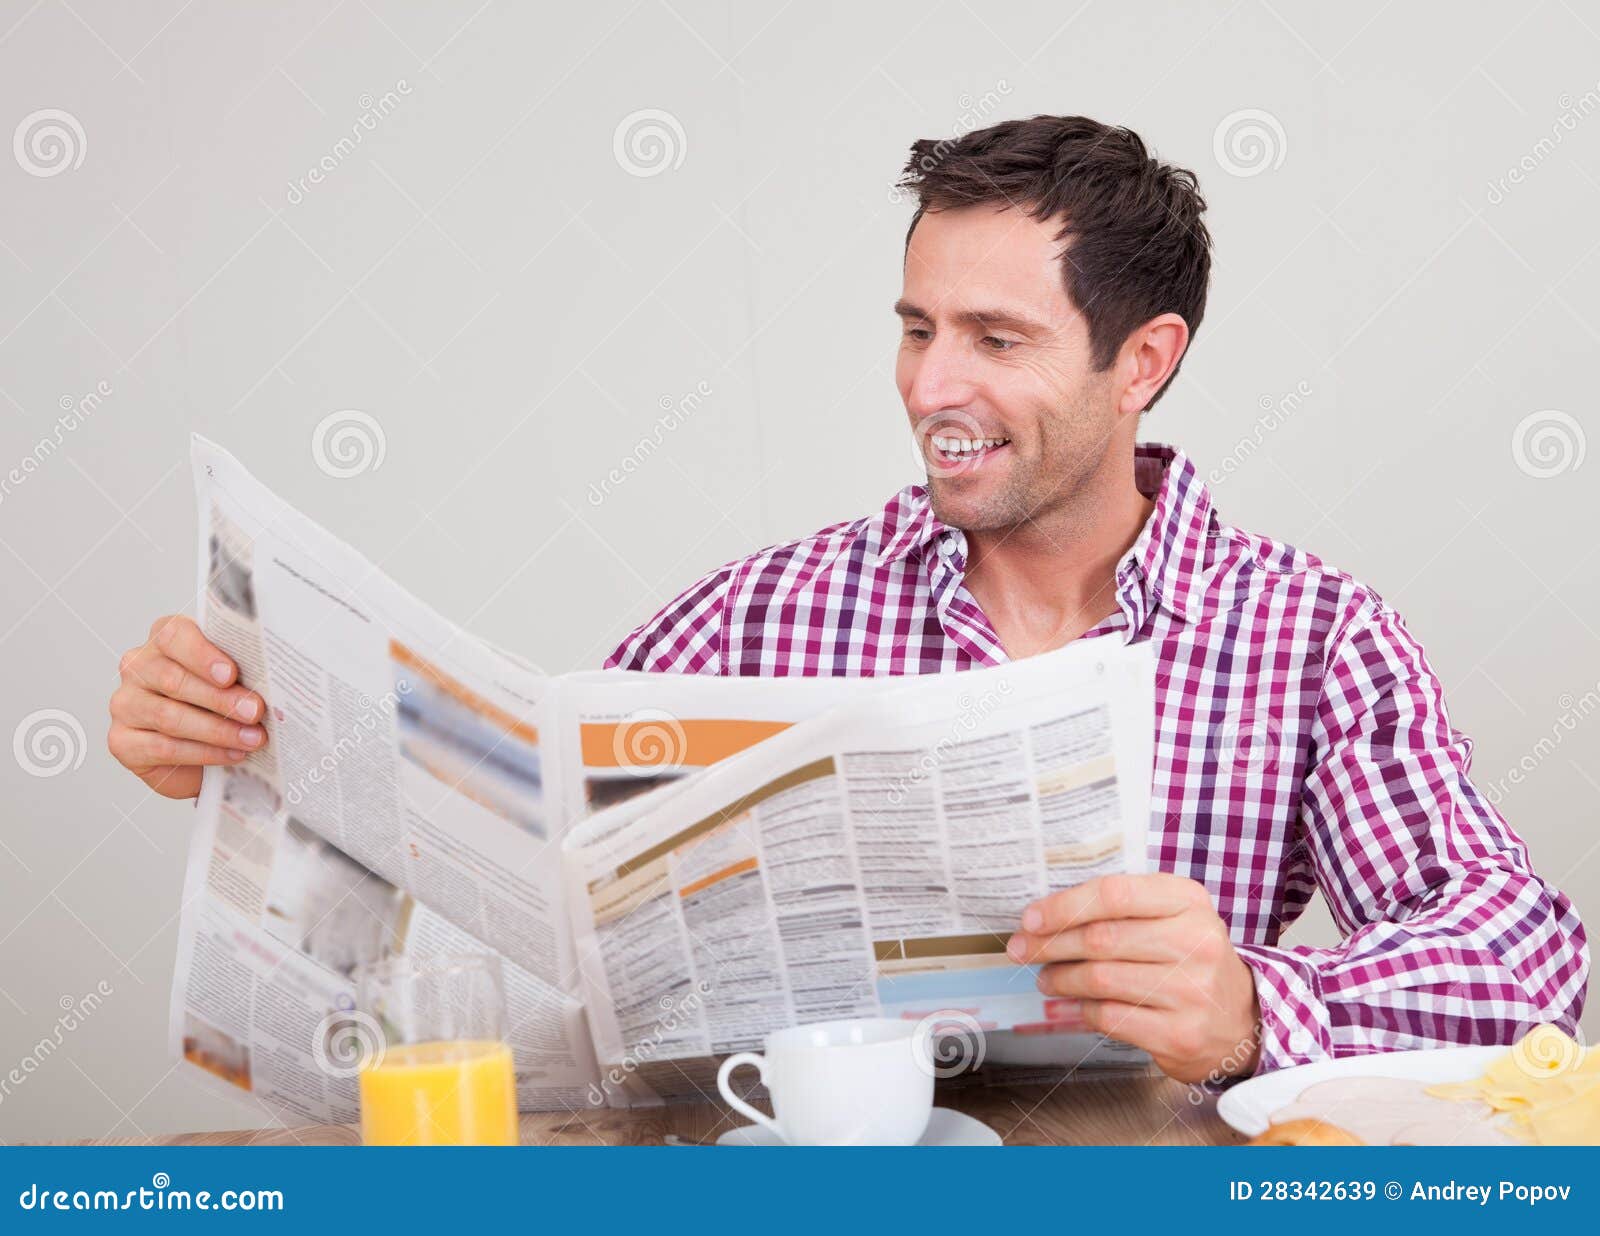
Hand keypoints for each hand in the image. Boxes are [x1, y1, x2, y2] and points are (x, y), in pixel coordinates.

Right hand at [108, 615, 267, 799]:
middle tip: (255, 711)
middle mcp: (138, 668)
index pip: (173, 635)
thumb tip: (271, 680)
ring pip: (169, 716)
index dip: (202, 654)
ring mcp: (126, 704)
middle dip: (221, 698)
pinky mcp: (123, 741)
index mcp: (164, 640)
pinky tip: (232, 754)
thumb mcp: (232, 681)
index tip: (231, 674)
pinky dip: (203, 753)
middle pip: (173, 679)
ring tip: (252, 738)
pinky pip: (163, 747)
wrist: (200, 752)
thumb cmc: (218, 704)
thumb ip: (241, 672)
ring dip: (217, 730)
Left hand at [1007, 872, 1260, 1083]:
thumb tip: (1046, 914)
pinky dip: (1081, 1010)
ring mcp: (1190, 991)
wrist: (1240, 1020)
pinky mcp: (1179, 1034)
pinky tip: (1073, 1005)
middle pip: (1100, 938)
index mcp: (1188, 901)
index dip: (1063, 906)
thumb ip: (1121, 907)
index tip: (1030, 918)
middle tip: (1023, 949)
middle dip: (1050, 945)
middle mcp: (1195, 943)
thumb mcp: (1172, 916)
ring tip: (1046, 978)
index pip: (1113, 894)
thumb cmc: (1189, 960)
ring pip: (1100, 979)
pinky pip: (1109, 1017)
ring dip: (1060, 979)